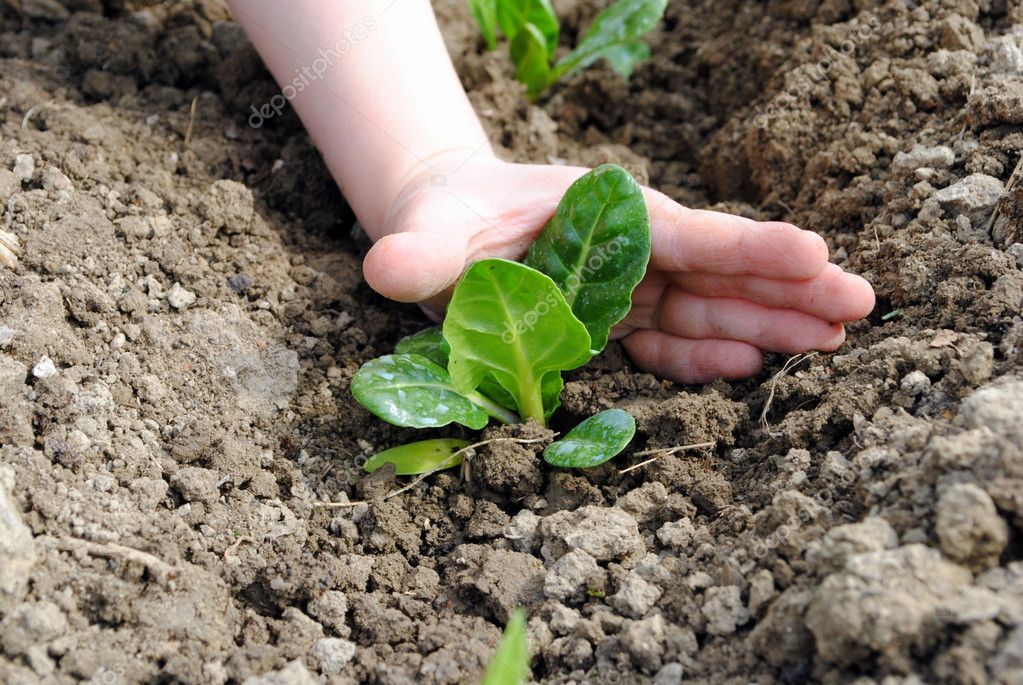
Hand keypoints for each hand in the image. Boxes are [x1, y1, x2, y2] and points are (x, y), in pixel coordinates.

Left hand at [362, 150, 874, 382]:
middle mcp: (627, 252)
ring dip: (764, 324)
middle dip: (787, 287)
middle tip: (860, 304)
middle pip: (719, 271)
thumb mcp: (430, 232)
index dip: (751, 250)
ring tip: (830, 341)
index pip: (690, 236)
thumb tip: (385, 268)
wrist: (441, 227)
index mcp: (606, 218)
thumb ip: (420, 251)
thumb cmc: (443, 218)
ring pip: (706, 307)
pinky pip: (665, 340)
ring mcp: (625, 288)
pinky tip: (746, 365)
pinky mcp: (611, 319)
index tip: (816, 255)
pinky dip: (703, 354)